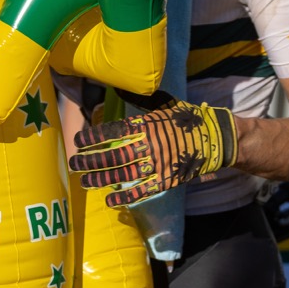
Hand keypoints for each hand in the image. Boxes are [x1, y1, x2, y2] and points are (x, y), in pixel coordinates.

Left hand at [69, 96, 236, 206]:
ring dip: (101, 179)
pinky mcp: (166, 179)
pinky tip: (109, 200)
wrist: (214, 138)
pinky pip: (142, 190)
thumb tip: (118, 87)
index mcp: (147, 125)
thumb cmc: (186, 119)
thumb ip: (140, 99)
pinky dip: (125, 197)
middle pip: (113, 154)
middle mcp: (149, 145)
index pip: (113, 130)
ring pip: (123, 174)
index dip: (93, 136)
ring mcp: (157, 164)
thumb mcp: (164, 104)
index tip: (78, 140)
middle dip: (91, 160)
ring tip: (84, 181)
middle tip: (74, 163)